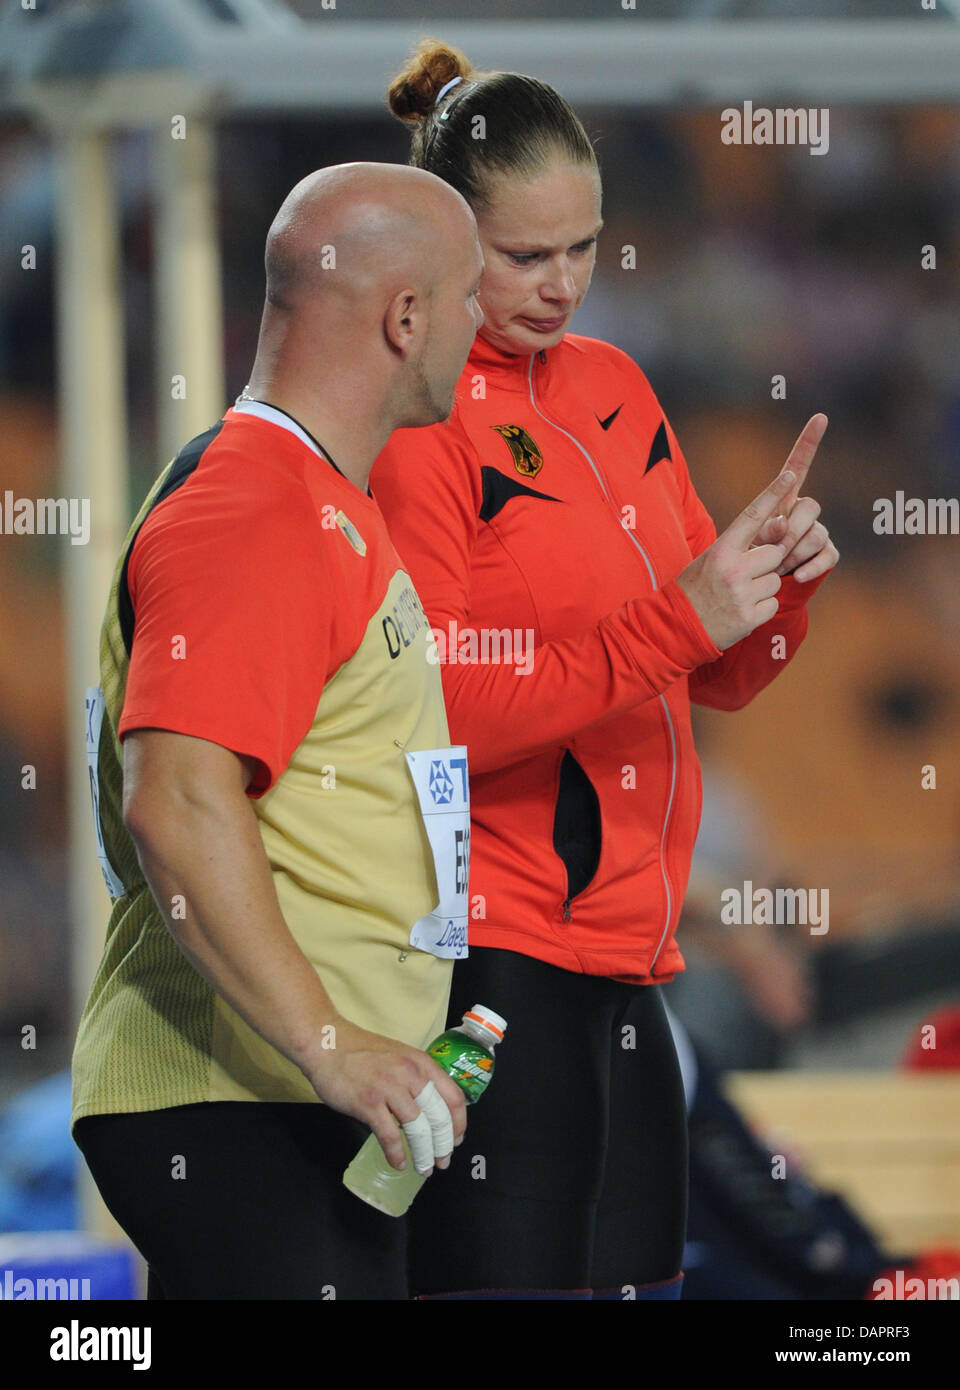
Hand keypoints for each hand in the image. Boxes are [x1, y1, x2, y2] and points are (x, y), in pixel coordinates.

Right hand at [305, 1016, 466, 1173]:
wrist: (327, 1044)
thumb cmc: (361, 1052)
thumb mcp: (399, 1057)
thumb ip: (416, 1078)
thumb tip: (430, 1107)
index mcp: (421, 1063)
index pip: (453, 1097)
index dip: (459, 1123)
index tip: (456, 1139)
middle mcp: (410, 1075)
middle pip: (439, 1117)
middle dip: (444, 1145)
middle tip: (443, 1161)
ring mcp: (389, 1089)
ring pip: (418, 1129)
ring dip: (424, 1154)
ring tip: (424, 1167)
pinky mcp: (368, 1103)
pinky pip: (390, 1136)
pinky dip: (396, 1154)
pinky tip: (398, 1163)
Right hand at [677, 467, 794, 651]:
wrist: (674, 627)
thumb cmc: (695, 588)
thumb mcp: (710, 560)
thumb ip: (740, 547)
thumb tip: (779, 529)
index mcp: (721, 550)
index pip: (752, 516)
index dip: (772, 494)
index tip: (789, 477)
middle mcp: (732, 569)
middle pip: (775, 552)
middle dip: (768, 563)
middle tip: (746, 575)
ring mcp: (741, 594)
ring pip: (776, 581)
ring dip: (764, 588)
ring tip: (739, 596)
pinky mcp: (749, 617)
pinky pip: (773, 604)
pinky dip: (762, 609)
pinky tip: (741, 611)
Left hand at [750, 414, 838, 582]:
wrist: (755, 591)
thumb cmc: (745, 563)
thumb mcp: (746, 543)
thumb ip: (761, 530)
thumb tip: (782, 524)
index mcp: (783, 500)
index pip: (798, 466)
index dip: (808, 443)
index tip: (820, 417)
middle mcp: (803, 512)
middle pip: (811, 506)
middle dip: (791, 530)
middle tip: (772, 552)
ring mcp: (816, 533)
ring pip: (817, 533)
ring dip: (795, 553)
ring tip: (776, 568)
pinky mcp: (825, 555)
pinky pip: (828, 555)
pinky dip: (812, 567)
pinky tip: (797, 576)